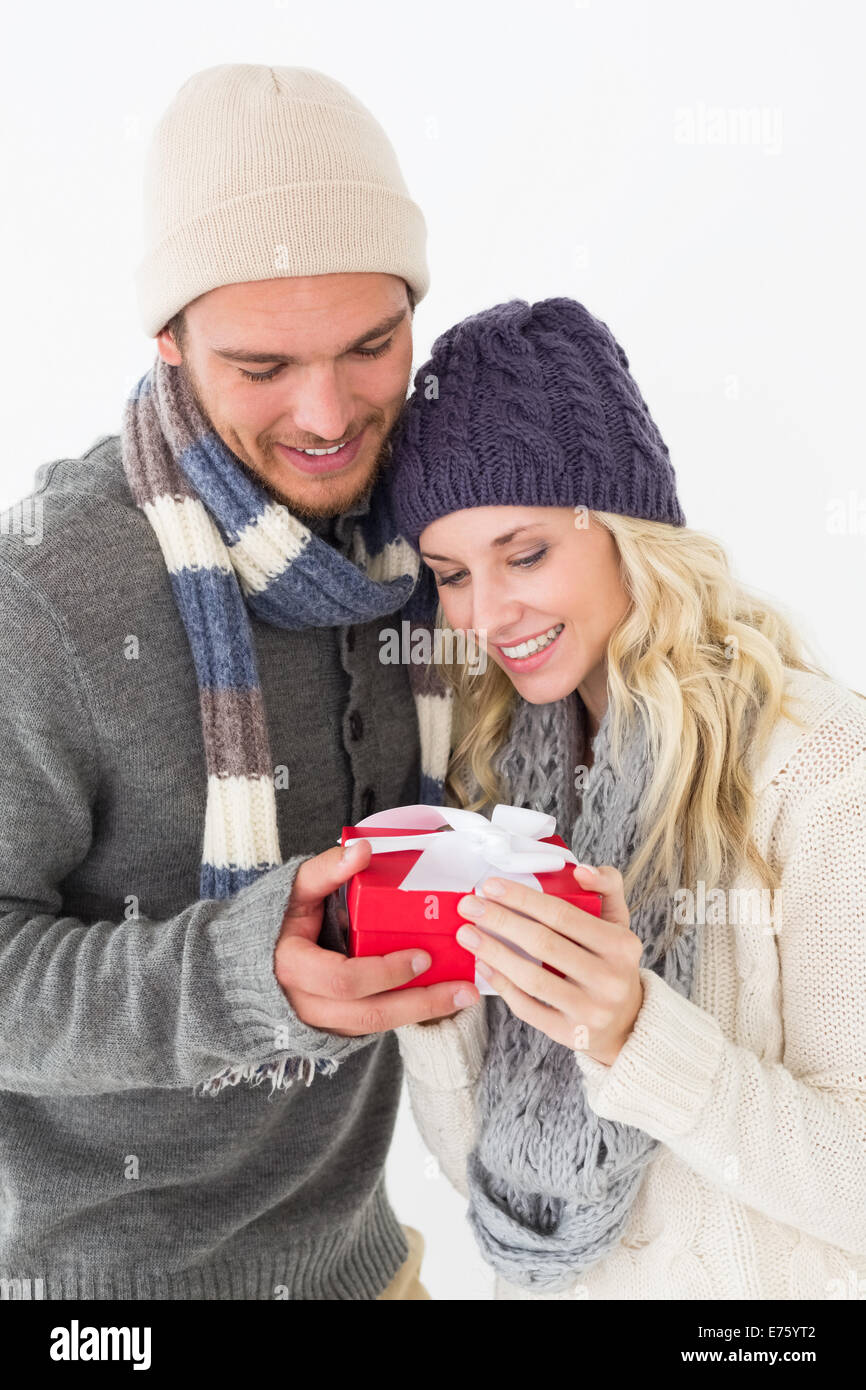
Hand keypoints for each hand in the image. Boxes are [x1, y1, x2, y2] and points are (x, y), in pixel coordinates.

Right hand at [275, 839, 480, 1035]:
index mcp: (293, 967)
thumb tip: (362, 850)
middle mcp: (304, 1003)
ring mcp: (318, 1022)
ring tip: (462, 995)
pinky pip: (372, 1026)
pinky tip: (437, 999)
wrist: (250, 961)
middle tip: (462, 988)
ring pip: (374, 1027)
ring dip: (421, 1012)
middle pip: (369, 1015)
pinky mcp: (332, 1028)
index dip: (385, 971)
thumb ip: (327, 870)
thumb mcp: (296, 890)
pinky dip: (405, 1013)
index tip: (422, 955)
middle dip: (420, 1003)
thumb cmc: (276, 921)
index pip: (345, 979)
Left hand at [454, 864, 643, 1064]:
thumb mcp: (619, 922)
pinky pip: (528, 1008)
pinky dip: (502, 985)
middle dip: (500, 921)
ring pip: (532, 978)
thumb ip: (606, 887)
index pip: (563, 915)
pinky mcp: (570, 1035)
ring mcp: (590, 1011)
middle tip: (469, 906)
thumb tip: (580, 870)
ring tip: (467, 934)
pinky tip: (483, 965)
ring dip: (493, 953)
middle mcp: (609, 979)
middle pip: (543, 944)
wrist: (628, 1021)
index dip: (522, 898)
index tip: (490, 885)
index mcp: (621, 945)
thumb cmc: (612, 962)